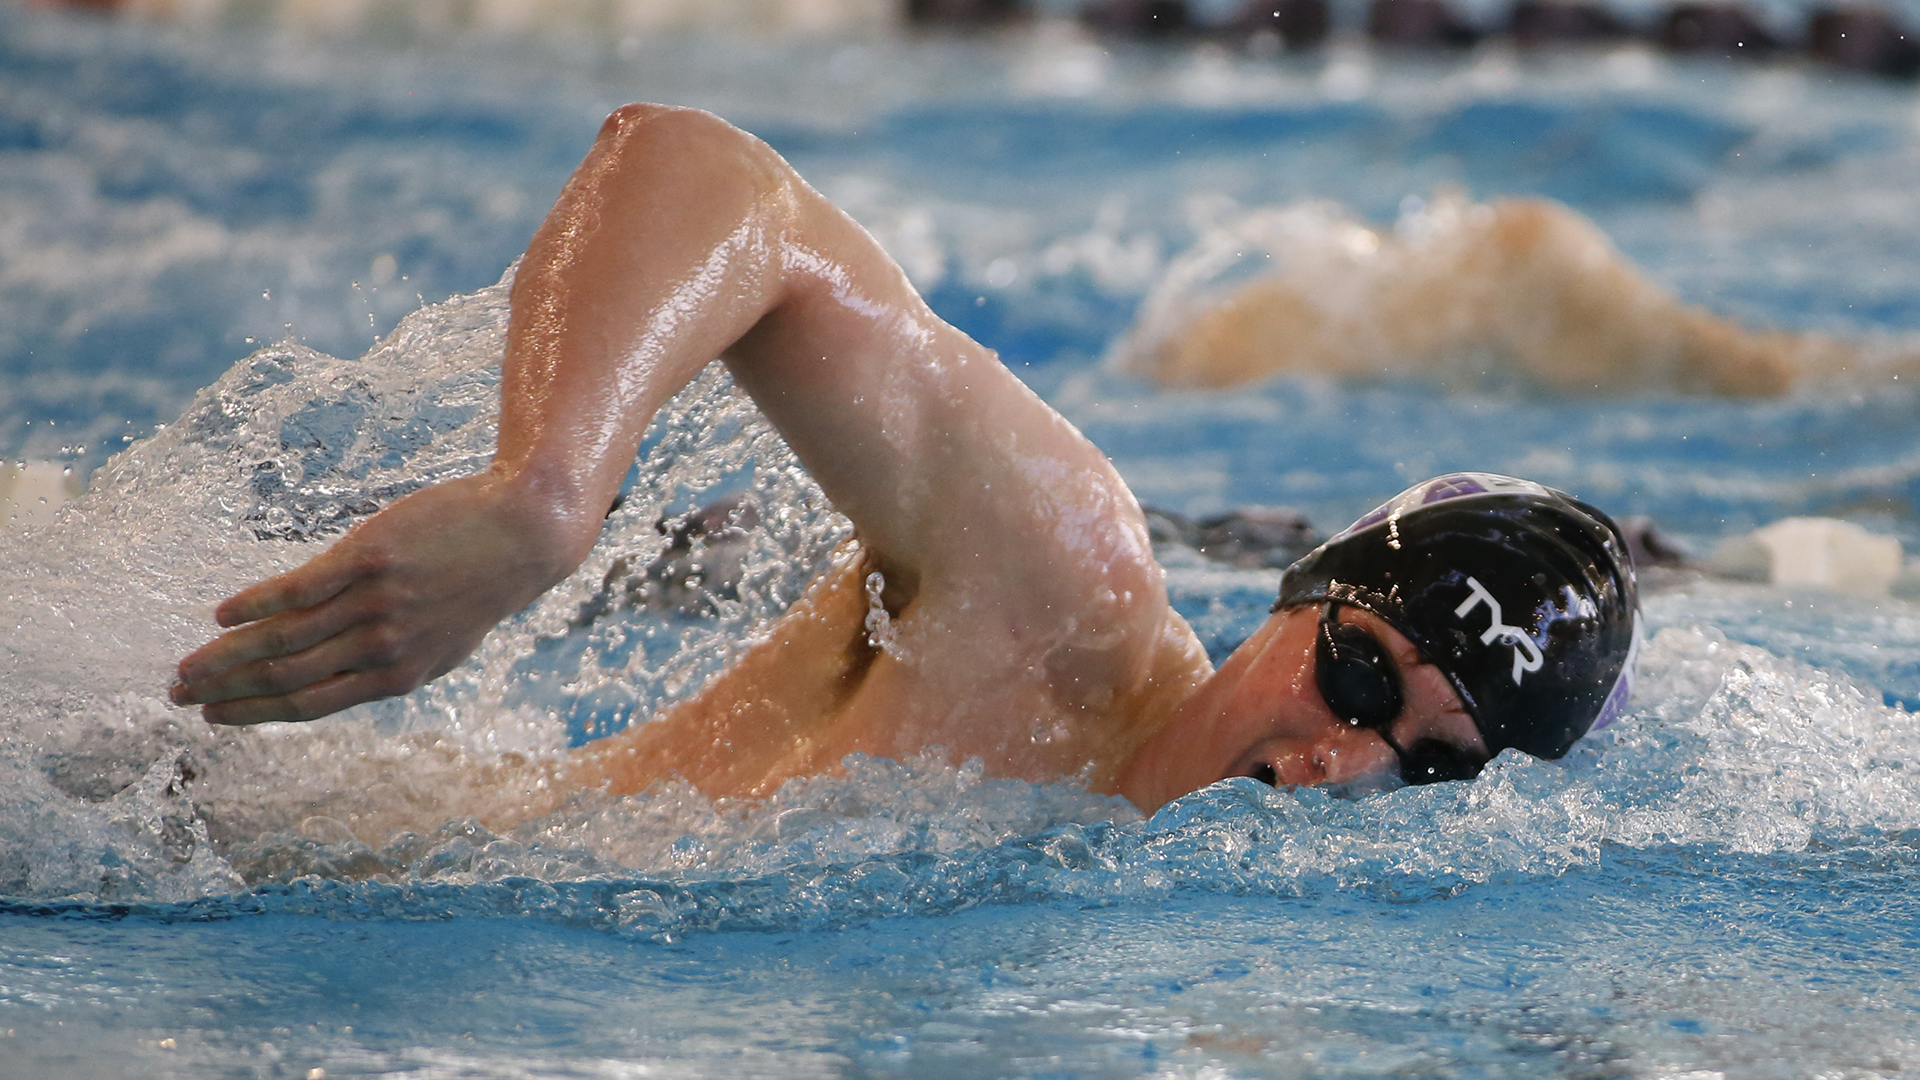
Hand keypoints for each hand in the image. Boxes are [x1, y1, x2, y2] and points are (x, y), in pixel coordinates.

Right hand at [173, 472, 587, 724]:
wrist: (525, 532)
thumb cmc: (480, 583)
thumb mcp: (444, 641)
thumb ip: (394, 663)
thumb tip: (342, 679)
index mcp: (398, 675)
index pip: (311, 707)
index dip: (257, 715)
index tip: (215, 717)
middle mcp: (382, 647)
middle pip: (287, 679)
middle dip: (227, 691)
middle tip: (180, 695)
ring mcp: (374, 604)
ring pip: (284, 640)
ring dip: (227, 655)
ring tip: (187, 664)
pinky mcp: (368, 558)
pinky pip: (298, 589)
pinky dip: (255, 604)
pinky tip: (221, 613)